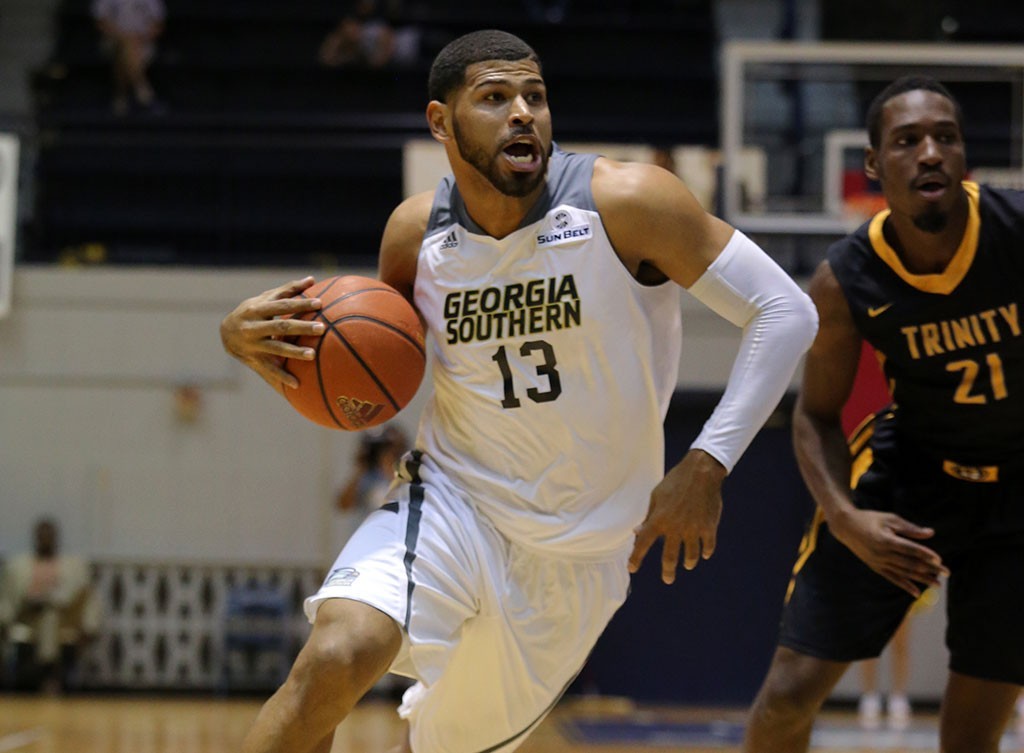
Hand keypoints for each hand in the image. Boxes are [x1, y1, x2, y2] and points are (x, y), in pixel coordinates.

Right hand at [220, 277, 324, 390]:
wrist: (225, 333)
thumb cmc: (253, 311)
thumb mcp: (265, 298)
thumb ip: (288, 290)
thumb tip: (312, 279)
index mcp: (258, 309)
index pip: (282, 305)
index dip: (300, 304)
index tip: (319, 303)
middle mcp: (254, 327)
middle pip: (281, 326)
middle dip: (301, 327)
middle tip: (321, 329)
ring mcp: (253, 345)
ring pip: (276, 348)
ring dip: (294, 352)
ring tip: (313, 355)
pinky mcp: (254, 360)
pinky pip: (269, 370)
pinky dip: (282, 377)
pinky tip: (297, 384)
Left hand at [629, 449, 725, 583]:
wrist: (701, 473)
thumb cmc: (675, 482)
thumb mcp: (656, 496)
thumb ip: (648, 517)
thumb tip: (637, 532)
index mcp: (658, 519)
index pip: (643, 543)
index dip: (636, 558)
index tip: (631, 569)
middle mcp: (675, 528)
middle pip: (669, 557)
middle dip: (668, 571)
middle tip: (668, 580)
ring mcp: (693, 529)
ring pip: (691, 555)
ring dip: (688, 562)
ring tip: (687, 564)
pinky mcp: (709, 527)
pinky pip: (708, 546)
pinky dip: (706, 552)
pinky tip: (703, 554)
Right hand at [827, 507, 947, 597]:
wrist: (846, 527)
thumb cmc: (871, 519)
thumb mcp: (890, 519)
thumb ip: (910, 528)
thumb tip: (930, 534)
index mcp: (886, 540)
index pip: (910, 550)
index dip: (925, 555)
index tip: (939, 560)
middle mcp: (882, 554)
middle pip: (910, 563)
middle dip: (930, 569)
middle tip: (946, 573)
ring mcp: (878, 562)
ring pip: (903, 573)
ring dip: (922, 579)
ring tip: (937, 584)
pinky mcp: (875, 567)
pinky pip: (892, 578)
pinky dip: (905, 586)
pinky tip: (917, 592)